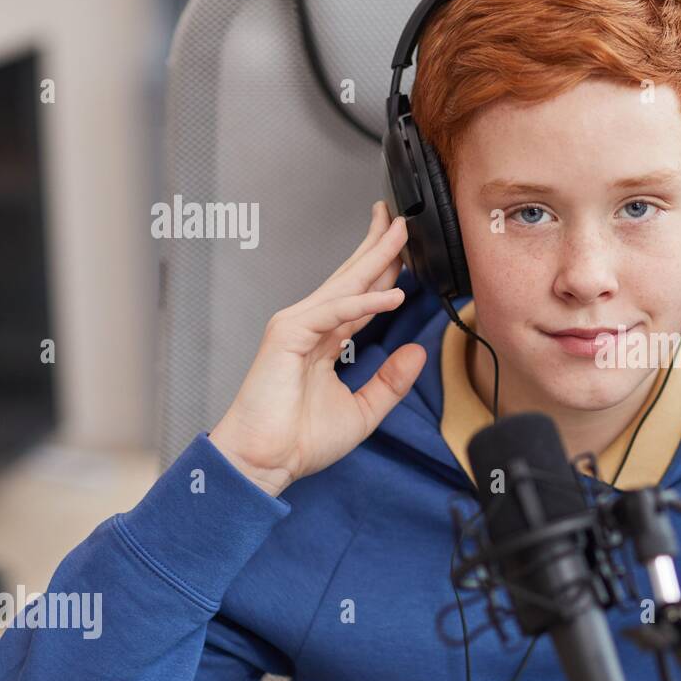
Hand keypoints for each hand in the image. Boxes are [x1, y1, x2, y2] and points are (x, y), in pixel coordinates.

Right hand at [209, 202, 426, 495]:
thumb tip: (417, 352)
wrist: (263, 462)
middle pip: (352, 278)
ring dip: (374, 257)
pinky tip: (393, 295)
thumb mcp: (363, 411)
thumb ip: (390, 382)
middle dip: (378, 246)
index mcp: (325, 341)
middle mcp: (311, 326)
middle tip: (400, 218)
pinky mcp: (288, 334)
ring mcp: (297, 326)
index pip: (360, 298)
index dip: (384, 274)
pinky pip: (335, 311)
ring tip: (401, 234)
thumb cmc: (298, 441)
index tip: (407, 253)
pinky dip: (364, 302)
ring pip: (344, 284)